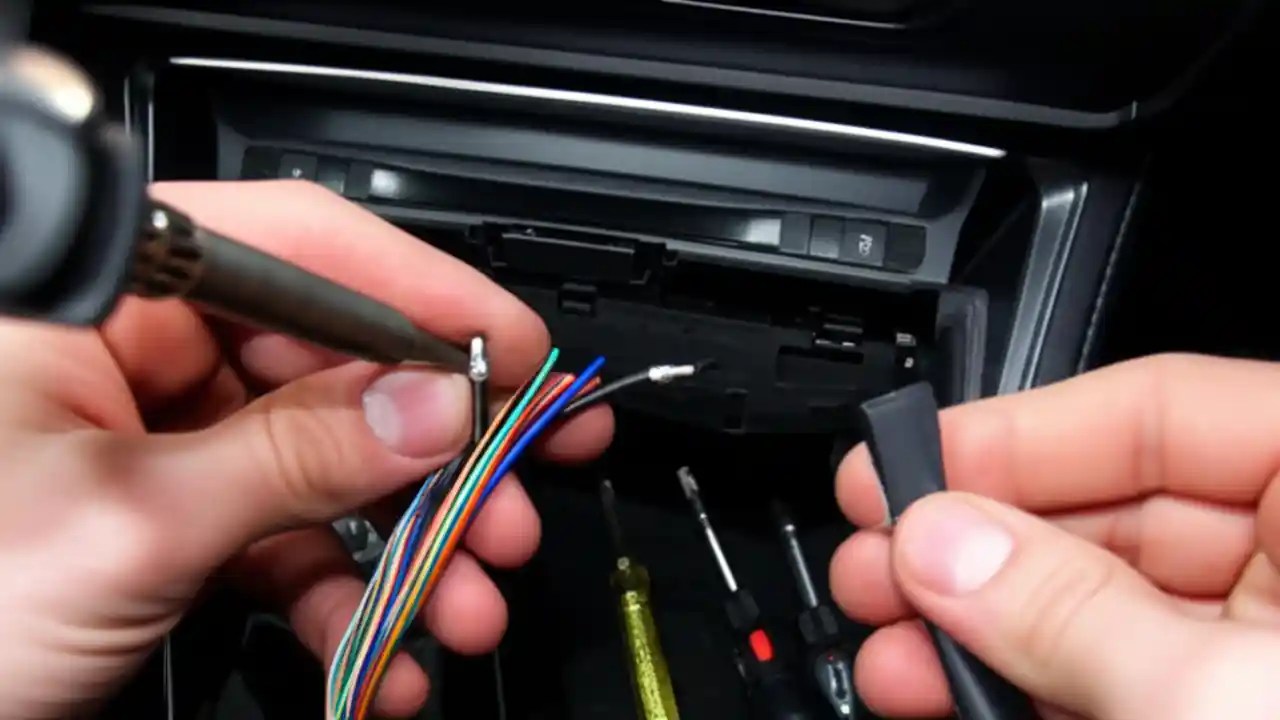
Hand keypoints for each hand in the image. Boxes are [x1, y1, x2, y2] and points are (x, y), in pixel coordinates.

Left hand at [0, 181, 612, 718]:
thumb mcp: (128, 521)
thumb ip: (294, 455)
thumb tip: (431, 407)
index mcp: (104, 290)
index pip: (301, 246)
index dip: (425, 298)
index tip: (518, 356)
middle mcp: (135, 352)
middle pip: (335, 367)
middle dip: (436, 456)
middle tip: (513, 499)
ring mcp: (160, 440)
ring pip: (325, 466)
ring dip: (410, 545)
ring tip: (465, 601)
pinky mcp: (173, 520)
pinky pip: (288, 541)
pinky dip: (346, 599)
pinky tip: (384, 654)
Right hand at [831, 354, 1279, 718]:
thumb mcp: (1215, 697)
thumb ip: (1069, 610)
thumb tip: (948, 544)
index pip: (1162, 410)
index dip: (1017, 435)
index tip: (907, 466)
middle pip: (1114, 512)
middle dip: (973, 545)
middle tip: (876, 560)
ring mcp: (1275, 654)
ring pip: (1101, 606)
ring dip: (977, 625)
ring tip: (891, 647)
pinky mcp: (1240, 715)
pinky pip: (1119, 679)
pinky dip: (1027, 684)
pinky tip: (947, 688)